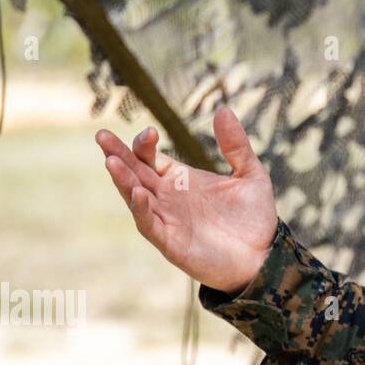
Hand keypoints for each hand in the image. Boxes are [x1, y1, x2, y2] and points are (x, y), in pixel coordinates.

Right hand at [96, 106, 277, 294]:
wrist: (263, 256)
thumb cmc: (253, 216)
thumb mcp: (250, 174)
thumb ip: (236, 145)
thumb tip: (223, 109)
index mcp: (180, 179)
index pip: (150, 157)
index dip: (145, 143)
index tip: (150, 132)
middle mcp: (167, 197)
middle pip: (134, 173)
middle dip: (117, 155)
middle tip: (102, 136)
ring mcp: (166, 219)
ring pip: (135, 197)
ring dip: (123, 180)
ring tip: (111, 161)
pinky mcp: (170, 242)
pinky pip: (149, 224)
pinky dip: (142, 209)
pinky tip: (139, 193)